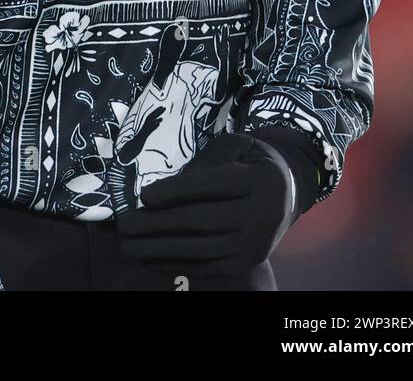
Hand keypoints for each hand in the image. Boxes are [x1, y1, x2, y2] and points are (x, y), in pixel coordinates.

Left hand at [115, 131, 301, 277]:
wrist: (288, 190)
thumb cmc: (249, 161)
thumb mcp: (234, 146)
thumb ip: (205, 162)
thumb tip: (166, 190)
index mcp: (261, 178)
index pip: (214, 185)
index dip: (178, 190)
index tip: (144, 196)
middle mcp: (263, 214)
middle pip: (205, 221)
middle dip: (160, 224)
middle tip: (125, 225)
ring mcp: (257, 243)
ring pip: (203, 249)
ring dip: (162, 250)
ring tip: (130, 247)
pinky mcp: (249, 263)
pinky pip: (209, 267)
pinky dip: (178, 265)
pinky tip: (152, 260)